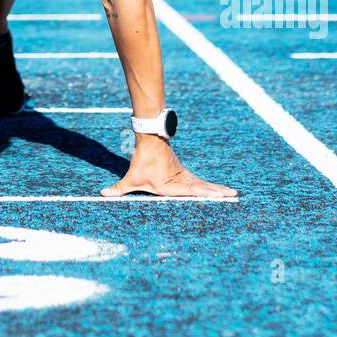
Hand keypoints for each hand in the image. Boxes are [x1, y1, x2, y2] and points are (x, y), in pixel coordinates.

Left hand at [101, 136, 237, 199]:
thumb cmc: (142, 161)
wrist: (150, 139)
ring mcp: (185, 176)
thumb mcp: (130, 178)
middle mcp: (181, 181)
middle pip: (203, 188)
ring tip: (232, 194)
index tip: (219, 197)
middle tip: (234, 195)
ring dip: (217, 190)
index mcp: (172, 185)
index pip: (192, 192)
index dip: (206, 194)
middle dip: (218, 193)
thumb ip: (118, 189)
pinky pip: (200, 182)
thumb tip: (102, 194)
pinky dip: (210, 187)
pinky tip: (218, 192)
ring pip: (204, 184)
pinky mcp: (184, 174)